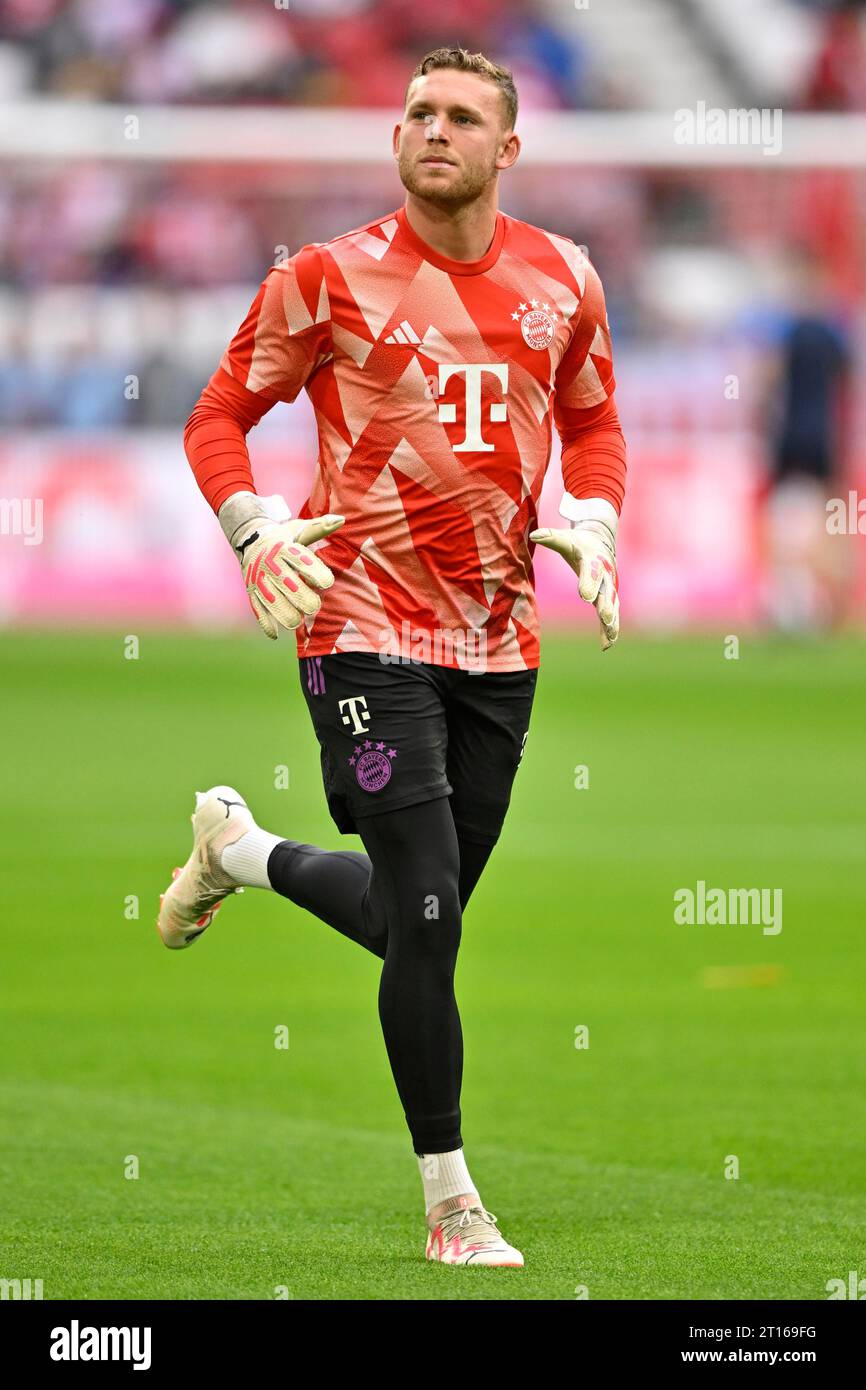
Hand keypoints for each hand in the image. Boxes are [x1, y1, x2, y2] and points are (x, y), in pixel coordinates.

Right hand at [218, 491, 344, 638]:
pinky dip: (266, 624)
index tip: (327, 583)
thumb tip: (342, 519)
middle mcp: (269, 563)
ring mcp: (258, 579)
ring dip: (286, 614)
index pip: (300, 561)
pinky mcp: (251, 591)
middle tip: (315, 606)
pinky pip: (257, 610)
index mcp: (284, 548)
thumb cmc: (284, 537)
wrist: (250, 538)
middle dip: (303, 598)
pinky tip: (276, 634)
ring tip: (298, 621)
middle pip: (287, 584)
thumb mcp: (300, 528)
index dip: (315, 573)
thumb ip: (320, 527)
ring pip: (272, 600)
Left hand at [530, 499, 618, 649]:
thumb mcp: (566, 539)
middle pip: (606, 591)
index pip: (591, 572)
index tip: (585, 596)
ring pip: (612, 606)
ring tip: (610, 637)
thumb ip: (551, 537)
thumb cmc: (580, 543)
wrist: (602, 542)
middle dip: (606, 605)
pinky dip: (610, 629)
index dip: (589, 583)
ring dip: (612, 622)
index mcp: (593, 560)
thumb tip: (534, 534)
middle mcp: (605, 575)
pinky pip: (612, 614)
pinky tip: (606, 645)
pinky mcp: (609, 598)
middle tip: (606, 618)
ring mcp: (609, 587)